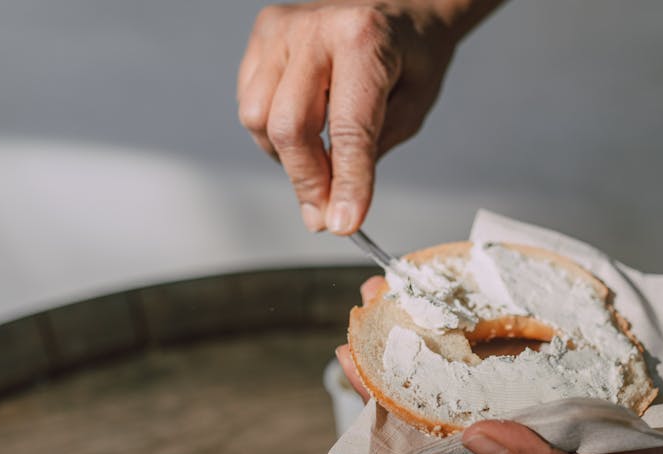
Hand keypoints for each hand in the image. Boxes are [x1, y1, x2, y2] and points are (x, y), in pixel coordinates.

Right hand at [238, 1, 479, 233]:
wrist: (402, 7)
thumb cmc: (411, 55)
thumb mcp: (411, 109)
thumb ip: (370, 155)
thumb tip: (332, 209)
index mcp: (363, 39)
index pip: (348, 129)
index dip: (345, 183)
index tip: (343, 223)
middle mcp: (315, 28)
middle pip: (289, 127)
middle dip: (308, 181)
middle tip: (325, 213)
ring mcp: (281, 29)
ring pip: (258, 119)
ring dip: (286, 156)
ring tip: (319, 159)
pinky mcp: (262, 36)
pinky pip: (250, 102)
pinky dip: (272, 131)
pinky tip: (303, 129)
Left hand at [335, 274, 662, 453]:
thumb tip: (470, 435)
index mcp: (503, 450)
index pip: (427, 420)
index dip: (383, 387)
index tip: (348, 351)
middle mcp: (512, 412)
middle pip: (442, 372)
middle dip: (402, 336)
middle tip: (371, 297)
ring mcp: (539, 383)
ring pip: (478, 344)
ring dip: (441, 312)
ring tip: (406, 278)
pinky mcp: (571, 358)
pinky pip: (526, 328)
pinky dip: (499, 303)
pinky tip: (476, 278)